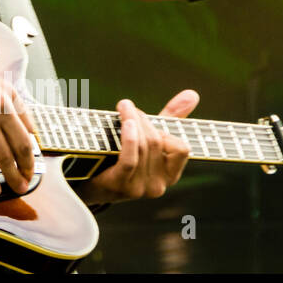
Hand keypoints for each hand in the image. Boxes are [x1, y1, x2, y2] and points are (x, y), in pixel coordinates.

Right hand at [0, 43, 36, 198]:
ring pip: (4, 158)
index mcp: (7, 95)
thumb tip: (10, 129)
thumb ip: (4, 101)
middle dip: (27, 168)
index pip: (28, 129)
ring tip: (15, 187)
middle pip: (21, 146)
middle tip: (27, 180)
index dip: (31, 149)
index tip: (30, 161)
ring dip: (12, 177)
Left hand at [77, 90, 198, 204]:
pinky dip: (129, 138)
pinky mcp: (121, 186)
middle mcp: (159, 185)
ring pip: (143, 146)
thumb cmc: (122, 156)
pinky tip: (126, 123)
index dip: (165, 131)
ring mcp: (141, 188)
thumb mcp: (148, 138)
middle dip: (142, 119)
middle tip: (127, 106)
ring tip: (123, 107)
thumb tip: (192, 93)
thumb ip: (172, 118)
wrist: (89, 183)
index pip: (182, 149)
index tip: (147, 120)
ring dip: (132, 121)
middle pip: (157, 142)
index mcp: (170, 175)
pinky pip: (130, 159)